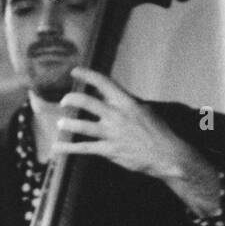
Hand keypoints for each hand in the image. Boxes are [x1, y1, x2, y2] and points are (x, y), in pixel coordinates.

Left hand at [55, 67, 222, 214]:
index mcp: (126, 102)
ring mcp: (111, 133)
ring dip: (68, 124)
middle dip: (71, 99)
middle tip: (64, 101)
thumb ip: (127, 104)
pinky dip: (68, 148)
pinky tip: (57, 148)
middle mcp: (116, 115)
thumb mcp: (145, 111)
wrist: (167, 155)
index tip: (74, 71)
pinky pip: (84, 148)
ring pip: (82, 126)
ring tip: (61, 124)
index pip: (102, 82)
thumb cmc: (159, 132)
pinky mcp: (109, 150)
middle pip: (86, 102)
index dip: (86, 74)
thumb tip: (114, 98)